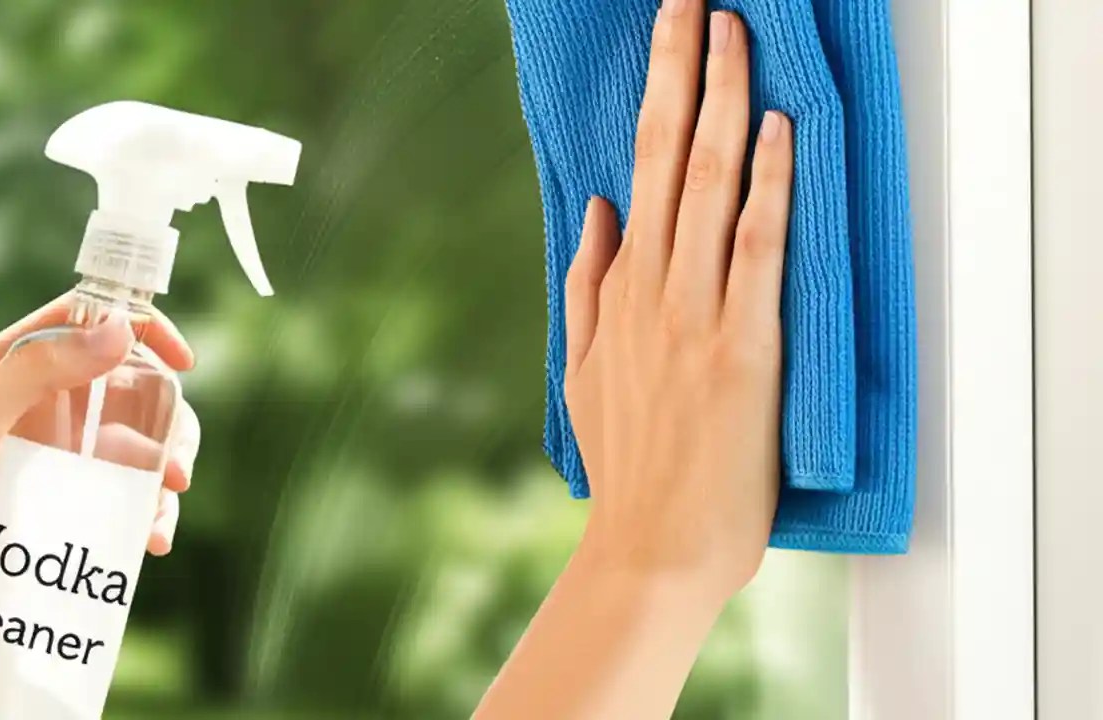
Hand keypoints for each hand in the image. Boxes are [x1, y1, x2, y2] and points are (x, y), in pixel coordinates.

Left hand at [0, 295, 199, 715]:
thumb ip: (38, 369)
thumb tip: (119, 331)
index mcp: (11, 372)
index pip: (88, 326)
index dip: (141, 330)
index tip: (181, 359)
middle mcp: (39, 412)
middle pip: (131, 395)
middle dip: (170, 424)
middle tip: (178, 466)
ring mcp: (52, 465)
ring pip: (135, 454)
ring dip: (163, 478)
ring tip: (159, 515)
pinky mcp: (58, 513)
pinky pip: (120, 505)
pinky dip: (145, 518)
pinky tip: (147, 540)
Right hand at [479, 7, 793, 717]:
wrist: (653, 545)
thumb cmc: (629, 462)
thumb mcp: (585, 368)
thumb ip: (588, 285)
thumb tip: (600, 209)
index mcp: (620, 292)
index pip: (640, 169)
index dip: (659, 94)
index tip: (671, 36)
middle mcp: (655, 291)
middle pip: (670, 157)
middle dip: (685, 69)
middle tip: (696, 2)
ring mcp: (696, 317)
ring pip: (709, 188)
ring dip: (726, 102)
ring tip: (736, 33)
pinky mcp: (743, 351)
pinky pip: (757, 253)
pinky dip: (768, 189)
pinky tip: (776, 132)